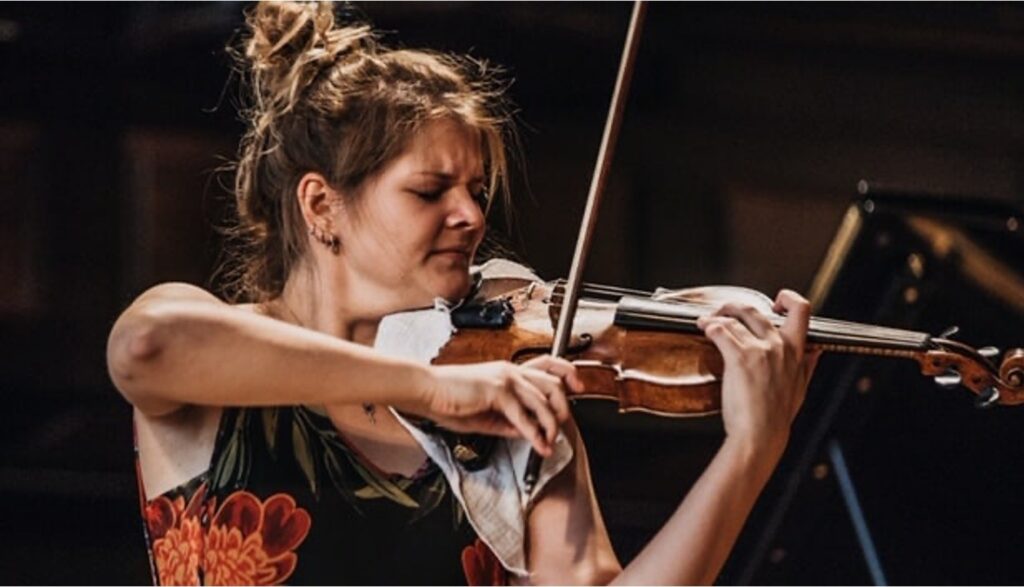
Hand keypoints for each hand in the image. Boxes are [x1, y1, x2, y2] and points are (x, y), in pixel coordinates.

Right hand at [401, 356, 583, 456]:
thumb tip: (524, 432)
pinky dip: (534, 432)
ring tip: (550, 442)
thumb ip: (505, 421)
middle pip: (553, 382)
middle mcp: (510, 371)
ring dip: (551, 424)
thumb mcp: (482, 414)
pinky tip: (537, 444)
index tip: (577, 388)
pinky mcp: (496, 391)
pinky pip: (524, 414)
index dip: (567, 373)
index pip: (546, 364)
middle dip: (564, 406)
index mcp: (507, 372)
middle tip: (563, 426)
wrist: (425, 390)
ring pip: (544, 399)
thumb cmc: (447, 399)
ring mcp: (504, 378)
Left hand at [696, 290, 819, 456]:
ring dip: (716, 317)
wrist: (760, 436)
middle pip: (755, 309)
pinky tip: (704, 329)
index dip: (787, 298)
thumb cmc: (776, 417)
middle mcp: (780, 346)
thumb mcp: (800, 389)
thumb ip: (806, 366)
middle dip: (733, 306)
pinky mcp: (740, 358)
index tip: (774, 303)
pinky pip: (720, 331)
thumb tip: (815, 352)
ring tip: (706, 322)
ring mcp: (760, 351)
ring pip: (734, 318)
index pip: (801, 309)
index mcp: (796, 351)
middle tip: (722, 312)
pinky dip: (709, 326)